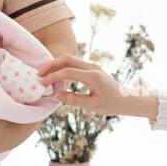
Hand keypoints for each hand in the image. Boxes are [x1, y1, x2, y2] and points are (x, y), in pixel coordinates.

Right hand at [36, 54, 155, 117]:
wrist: (127, 99)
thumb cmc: (112, 104)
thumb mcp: (93, 106)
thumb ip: (74, 100)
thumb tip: (57, 95)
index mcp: (93, 76)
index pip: (68, 72)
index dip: (53, 77)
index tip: (42, 84)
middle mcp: (93, 68)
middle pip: (67, 59)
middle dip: (52, 65)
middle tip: (39, 74)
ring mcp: (92, 66)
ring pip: (70, 59)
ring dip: (56, 65)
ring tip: (45, 75)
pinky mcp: (92, 69)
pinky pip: (74, 64)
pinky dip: (63, 67)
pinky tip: (56, 77)